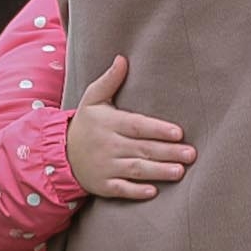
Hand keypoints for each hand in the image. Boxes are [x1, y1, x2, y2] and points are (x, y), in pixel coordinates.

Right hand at [65, 56, 194, 201]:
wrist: (59, 154)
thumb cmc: (85, 123)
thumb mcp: (92, 99)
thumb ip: (109, 80)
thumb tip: (122, 58)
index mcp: (109, 123)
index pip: (137, 126)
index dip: (157, 129)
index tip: (178, 132)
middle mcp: (108, 146)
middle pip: (142, 149)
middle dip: (168, 152)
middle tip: (191, 154)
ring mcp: (105, 167)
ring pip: (135, 170)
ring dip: (158, 172)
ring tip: (180, 171)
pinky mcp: (103, 185)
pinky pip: (120, 190)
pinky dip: (136, 192)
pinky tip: (153, 192)